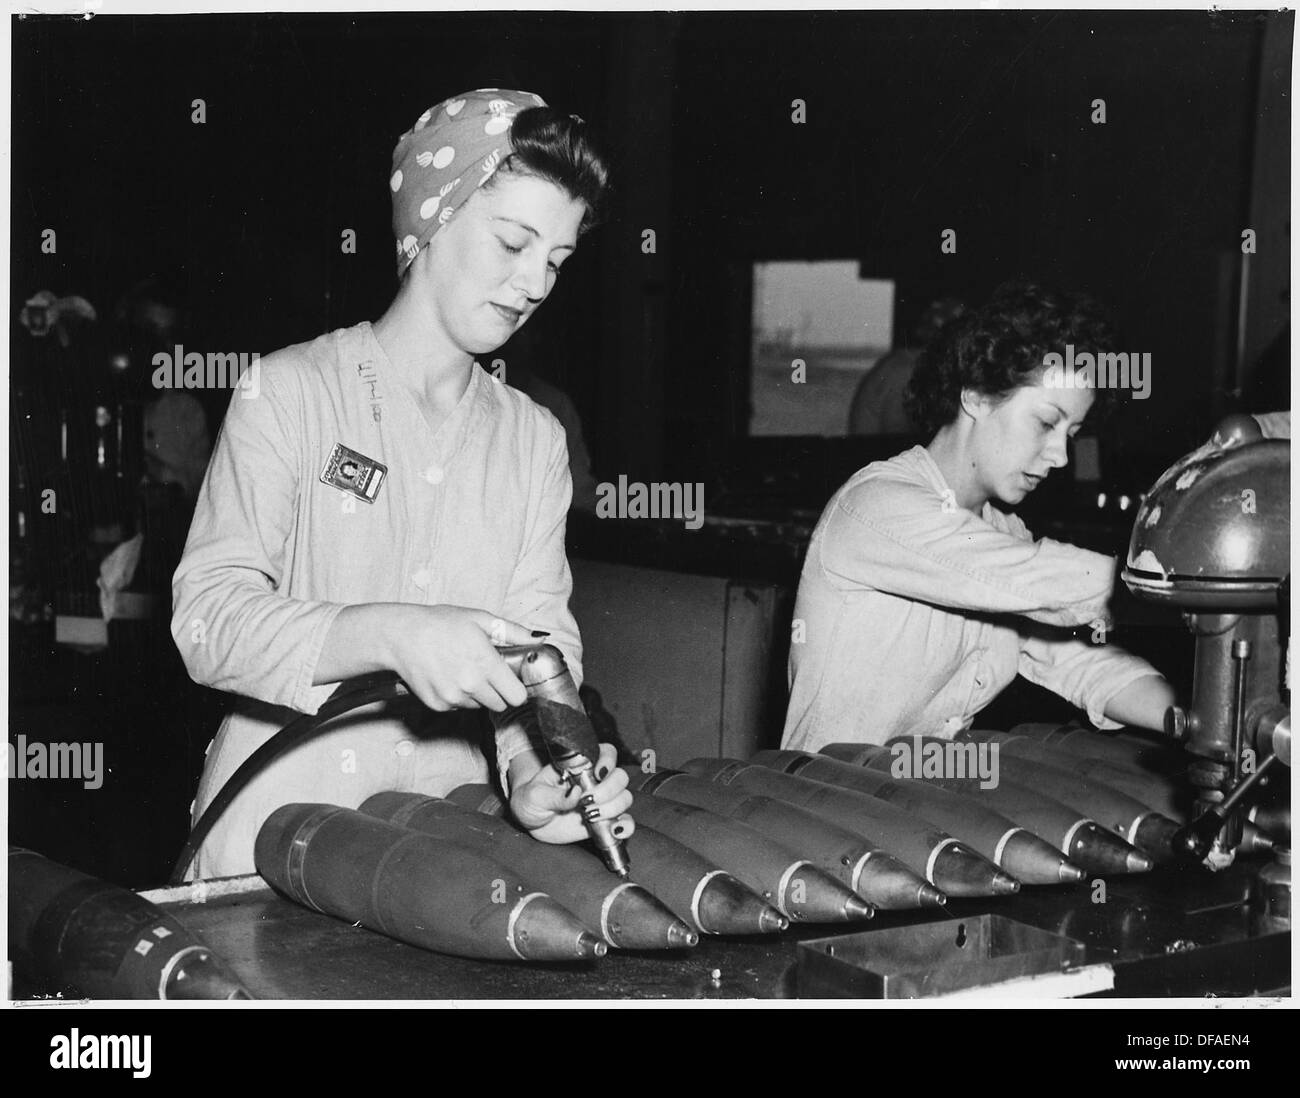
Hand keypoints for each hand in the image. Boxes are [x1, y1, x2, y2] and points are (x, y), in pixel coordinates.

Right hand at [385, 605, 534, 711]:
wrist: (400, 635)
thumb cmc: (440, 623)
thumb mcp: (480, 619)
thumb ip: (513, 632)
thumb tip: (539, 639)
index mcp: (486, 663)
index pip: (517, 696)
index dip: (517, 688)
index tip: (511, 679)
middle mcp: (471, 685)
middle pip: (500, 704)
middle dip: (498, 690)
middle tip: (485, 670)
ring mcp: (453, 697)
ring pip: (479, 706)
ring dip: (477, 693)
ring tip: (462, 669)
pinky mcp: (438, 705)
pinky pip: (458, 707)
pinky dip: (457, 696)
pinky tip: (447, 676)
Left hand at [509, 743, 636, 844]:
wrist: (532, 822)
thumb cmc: (532, 800)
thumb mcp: (535, 795)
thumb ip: (554, 796)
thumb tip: (575, 793)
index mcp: (581, 766)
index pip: (606, 753)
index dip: (607, 761)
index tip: (598, 774)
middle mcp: (597, 781)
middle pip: (620, 777)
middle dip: (608, 790)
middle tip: (587, 802)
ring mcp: (603, 801)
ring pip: (625, 798)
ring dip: (613, 809)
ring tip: (590, 817)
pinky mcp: (606, 821)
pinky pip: (626, 822)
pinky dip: (626, 827)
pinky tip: (614, 830)